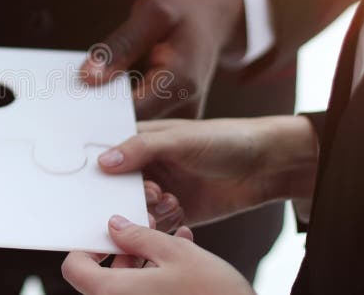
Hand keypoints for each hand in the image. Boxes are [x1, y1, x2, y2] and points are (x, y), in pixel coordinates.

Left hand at [62, 215, 253, 294]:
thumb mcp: (175, 253)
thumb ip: (138, 236)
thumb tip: (115, 226)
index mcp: (114, 294)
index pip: (74, 267)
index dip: (87, 246)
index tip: (109, 235)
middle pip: (103, 276)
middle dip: (126, 249)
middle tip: (150, 230)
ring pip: (128, 284)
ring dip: (146, 259)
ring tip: (173, 239)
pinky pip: (146, 294)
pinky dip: (158, 276)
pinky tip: (184, 256)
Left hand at [81, 0, 244, 118]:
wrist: (215, 12)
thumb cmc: (184, 7)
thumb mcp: (152, 13)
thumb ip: (120, 47)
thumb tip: (87, 78)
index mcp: (179, 83)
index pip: (130, 115)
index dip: (97, 115)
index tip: (67, 112)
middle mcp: (184, 106)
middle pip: (130, 125)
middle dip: (98, 117)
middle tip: (63, 109)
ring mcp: (180, 114)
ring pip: (133, 124)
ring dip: (106, 113)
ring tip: (76, 100)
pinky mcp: (172, 113)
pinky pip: (139, 116)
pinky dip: (116, 106)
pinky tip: (96, 95)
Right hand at [98, 116, 317, 229]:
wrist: (264, 166)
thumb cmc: (224, 139)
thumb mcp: (180, 139)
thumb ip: (142, 148)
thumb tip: (105, 161)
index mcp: (142, 141)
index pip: (108, 155)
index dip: (102, 169)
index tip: (100, 181)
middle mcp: (147, 166)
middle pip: (118, 187)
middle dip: (125, 195)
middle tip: (149, 192)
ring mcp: (160, 190)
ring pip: (135, 208)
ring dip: (146, 210)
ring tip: (169, 201)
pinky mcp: (174, 213)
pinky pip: (155, 224)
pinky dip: (161, 223)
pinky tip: (179, 211)